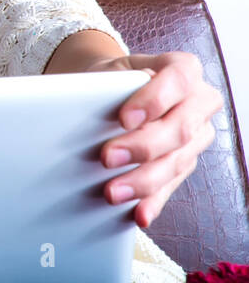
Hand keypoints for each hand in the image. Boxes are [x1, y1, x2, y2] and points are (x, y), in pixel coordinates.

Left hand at [90, 51, 222, 226]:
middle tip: (106, 158)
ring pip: (177, 161)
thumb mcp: (109, 70)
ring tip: (113, 191)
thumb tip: (82, 110)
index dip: (153, 100)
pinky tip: (138, 213)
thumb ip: (110, 85)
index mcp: (184, 69)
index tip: (123, 118)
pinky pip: (172, 185)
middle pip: (179, 128)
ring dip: (143, 181)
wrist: (110, 90)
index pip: (178, 79)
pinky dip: (153, 201)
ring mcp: (197, 135)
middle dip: (142, 147)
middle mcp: (199, 102)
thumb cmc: (111, 78)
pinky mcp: (185, 162)